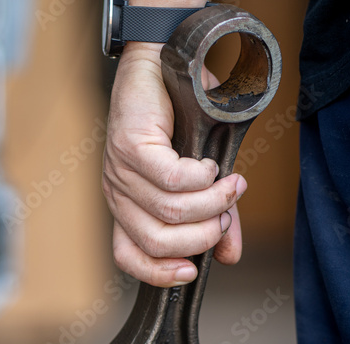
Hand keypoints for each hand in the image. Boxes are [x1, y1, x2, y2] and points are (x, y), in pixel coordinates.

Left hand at [103, 43, 246, 287]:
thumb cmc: (182, 118)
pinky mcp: (129, 147)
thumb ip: (213, 217)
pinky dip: (200, 177)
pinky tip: (208, 164)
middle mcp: (119, 194)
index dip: (158, 274)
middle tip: (226, 216)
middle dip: (201, 237)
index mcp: (128, 208)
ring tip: (230, 185)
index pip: (128, 256)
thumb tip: (229, 255)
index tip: (193, 272)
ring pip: (169, 211)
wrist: (165, 62)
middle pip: (156, 241)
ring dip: (211, 203)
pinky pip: (171, 179)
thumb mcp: (202, 177)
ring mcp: (120, 171)